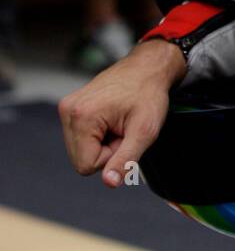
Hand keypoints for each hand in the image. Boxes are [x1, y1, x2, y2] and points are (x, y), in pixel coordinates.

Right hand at [58, 39, 185, 187]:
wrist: (148, 67)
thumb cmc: (149, 94)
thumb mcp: (145, 131)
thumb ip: (126, 159)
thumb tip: (109, 182)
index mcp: (82, 116)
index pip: (87, 166)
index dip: (111, 156)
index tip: (125, 134)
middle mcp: (68, 110)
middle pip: (81, 159)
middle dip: (106, 150)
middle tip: (123, 128)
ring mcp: (68, 107)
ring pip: (81, 149)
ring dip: (103, 142)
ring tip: (118, 122)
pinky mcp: (71, 106)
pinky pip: (81, 137)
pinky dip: (98, 133)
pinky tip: (111, 118)